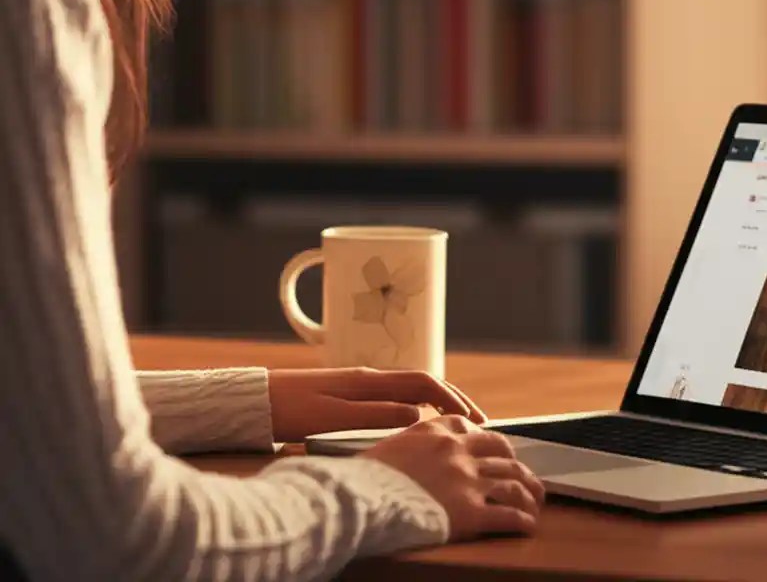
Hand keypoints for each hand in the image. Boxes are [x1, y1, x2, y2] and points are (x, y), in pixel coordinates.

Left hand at [267, 368, 486, 441]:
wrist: (251, 401)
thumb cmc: (288, 410)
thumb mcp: (332, 418)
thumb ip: (376, 415)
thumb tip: (419, 416)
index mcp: (369, 381)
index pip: (424, 384)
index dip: (453, 400)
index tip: (474, 420)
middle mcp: (369, 378)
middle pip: (423, 384)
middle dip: (455, 400)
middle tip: (480, 421)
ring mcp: (359, 385)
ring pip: (411, 391)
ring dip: (438, 405)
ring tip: (457, 424)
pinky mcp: (348, 395)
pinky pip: (395, 398)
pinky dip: (418, 408)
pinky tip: (419, 424)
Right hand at [362, 415, 544, 539]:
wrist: (358, 501)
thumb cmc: (361, 480)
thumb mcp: (385, 450)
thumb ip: (407, 448)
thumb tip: (406, 457)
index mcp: (436, 434)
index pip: (473, 428)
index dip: (489, 440)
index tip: (495, 450)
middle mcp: (457, 453)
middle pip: (502, 454)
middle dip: (517, 466)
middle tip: (523, 477)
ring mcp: (468, 482)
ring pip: (514, 483)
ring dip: (529, 494)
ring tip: (535, 503)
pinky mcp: (471, 514)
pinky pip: (508, 516)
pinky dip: (523, 521)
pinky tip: (528, 526)